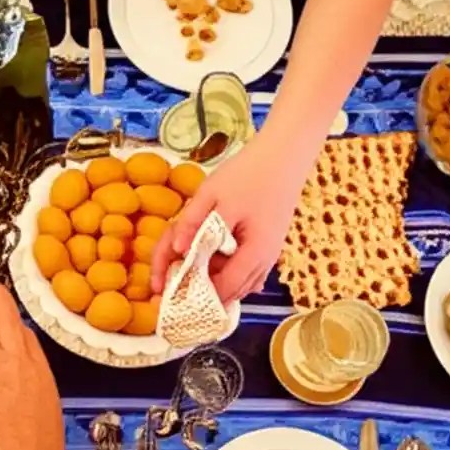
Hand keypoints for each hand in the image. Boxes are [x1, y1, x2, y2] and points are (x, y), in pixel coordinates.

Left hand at [150, 136, 306, 302]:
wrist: (284, 154)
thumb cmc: (248, 172)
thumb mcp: (212, 194)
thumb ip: (192, 222)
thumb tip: (177, 250)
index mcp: (254, 252)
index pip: (222, 289)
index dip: (192, 295)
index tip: (165, 292)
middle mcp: (265, 261)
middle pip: (228, 291)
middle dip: (197, 290)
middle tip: (166, 282)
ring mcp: (268, 254)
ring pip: (236, 282)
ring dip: (210, 279)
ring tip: (181, 267)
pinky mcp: (267, 245)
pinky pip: (244, 270)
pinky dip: (224, 270)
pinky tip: (206, 261)